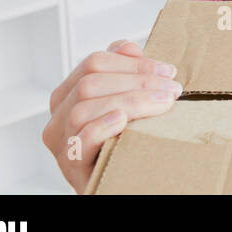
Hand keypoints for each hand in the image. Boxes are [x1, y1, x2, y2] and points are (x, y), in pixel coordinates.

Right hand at [41, 39, 182, 192]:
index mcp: (68, 95)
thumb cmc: (124, 139)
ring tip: (163, 104)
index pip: (94, 63)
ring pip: (84, 109)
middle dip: (138, 80)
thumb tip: (130, 48)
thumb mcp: (124, 101)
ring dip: (131, 101)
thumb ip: (123, 71)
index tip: (168, 71)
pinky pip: (79, 141)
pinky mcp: (71, 167)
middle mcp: (58, 117)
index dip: (133, 62)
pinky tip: (123, 121)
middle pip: (90, 83)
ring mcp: (62, 144)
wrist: (124, 182)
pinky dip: (101, 126)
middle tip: (172, 89)